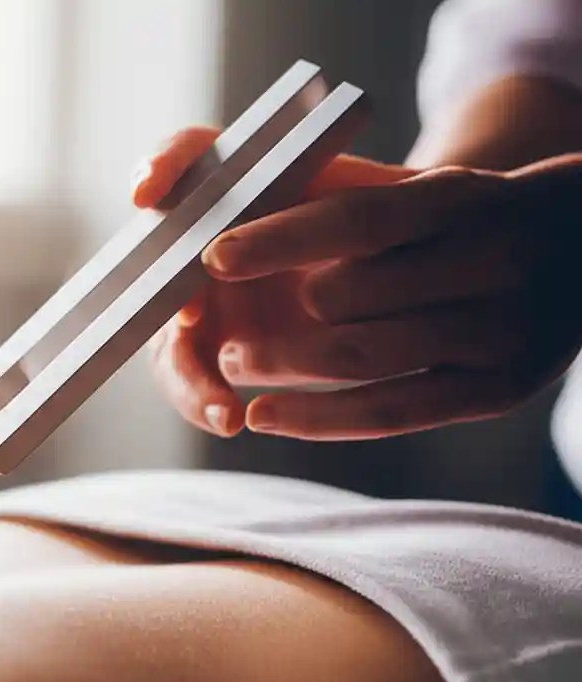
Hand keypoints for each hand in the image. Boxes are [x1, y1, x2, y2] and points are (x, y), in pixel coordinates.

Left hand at [136, 128, 581, 439]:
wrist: (581, 252)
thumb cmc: (467, 218)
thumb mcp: (428, 188)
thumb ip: (347, 200)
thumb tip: (233, 230)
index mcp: (460, 199)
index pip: (357, 219)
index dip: (280, 239)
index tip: (213, 257)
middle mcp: (491, 262)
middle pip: (352, 296)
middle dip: (277, 309)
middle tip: (215, 318)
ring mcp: (500, 333)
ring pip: (364, 357)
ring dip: (282, 365)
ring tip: (232, 361)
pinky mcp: (497, 391)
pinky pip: (393, 412)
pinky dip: (318, 418)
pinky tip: (264, 415)